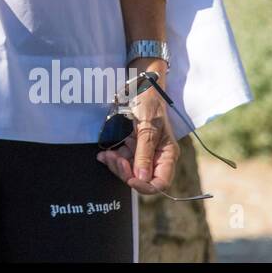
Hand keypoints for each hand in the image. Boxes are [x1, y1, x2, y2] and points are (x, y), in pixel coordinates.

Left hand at [96, 69, 177, 195]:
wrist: (139, 87)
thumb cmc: (149, 104)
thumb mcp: (148, 128)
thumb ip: (144, 153)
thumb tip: (141, 178)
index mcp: (167, 155)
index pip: (160, 183)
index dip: (145, 185)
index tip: (130, 178)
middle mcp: (156, 157)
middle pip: (142, 179)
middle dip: (126, 173)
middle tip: (114, 160)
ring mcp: (143, 153)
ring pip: (129, 171)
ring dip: (116, 166)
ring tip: (106, 156)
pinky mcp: (131, 147)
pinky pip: (121, 160)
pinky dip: (111, 159)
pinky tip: (103, 154)